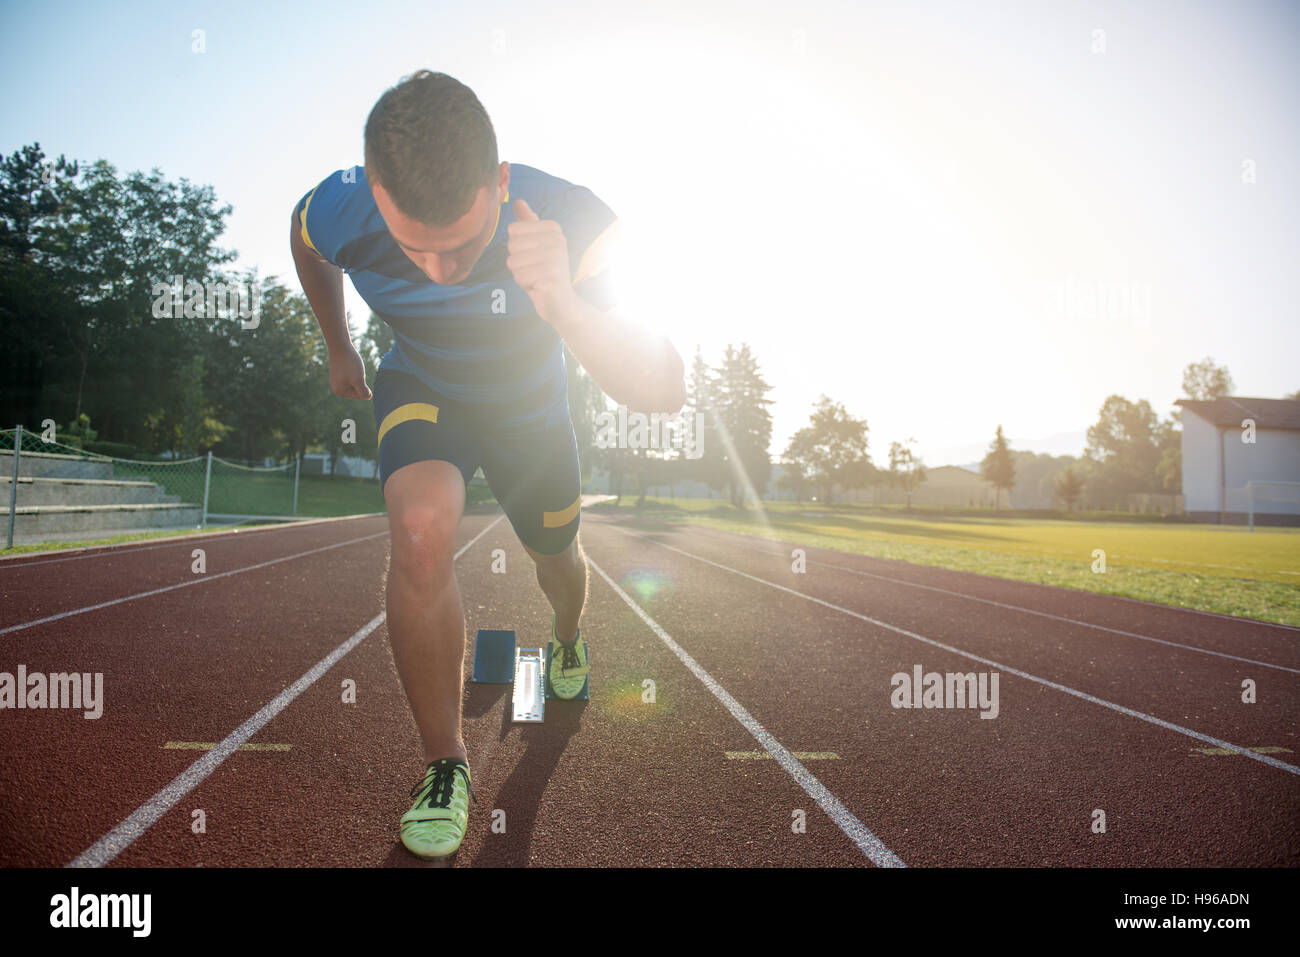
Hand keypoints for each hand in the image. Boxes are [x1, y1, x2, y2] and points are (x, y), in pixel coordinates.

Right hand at [328, 346, 371, 399]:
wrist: (340, 345)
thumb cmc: (349, 363)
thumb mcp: (358, 379)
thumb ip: (363, 391)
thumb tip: (368, 397)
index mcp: (339, 391)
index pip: (359, 395)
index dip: (362, 384)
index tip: (355, 374)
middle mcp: (336, 387)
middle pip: (357, 389)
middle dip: (360, 380)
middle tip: (354, 369)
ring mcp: (336, 380)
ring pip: (355, 381)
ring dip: (358, 375)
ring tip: (352, 366)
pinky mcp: (339, 373)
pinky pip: (352, 375)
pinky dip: (355, 370)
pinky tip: (350, 363)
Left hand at [507, 198, 576, 323]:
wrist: (562, 303)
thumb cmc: (544, 272)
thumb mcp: (536, 245)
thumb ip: (528, 223)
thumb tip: (517, 201)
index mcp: (554, 228)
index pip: (513, 229)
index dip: (516, 247)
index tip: (533, 256)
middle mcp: (558, 240)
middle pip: (512, 245)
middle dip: (517, 262)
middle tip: (535, 270)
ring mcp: (557, 258)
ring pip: (513, 262)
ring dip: (520, 274)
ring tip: (536, 278)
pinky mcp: (552, 277)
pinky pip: (519, 277)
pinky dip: (525, 285)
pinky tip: (538, 287)